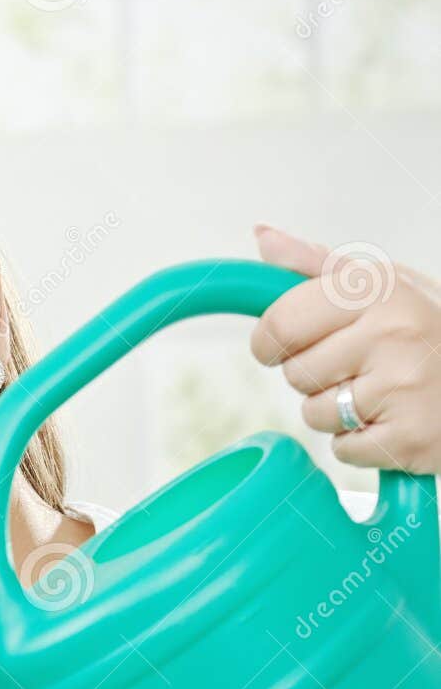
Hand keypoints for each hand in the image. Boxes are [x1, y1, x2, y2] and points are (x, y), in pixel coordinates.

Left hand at [250, 224, 440, 474]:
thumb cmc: (432, 331)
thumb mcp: (385, 284)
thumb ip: (318, 267)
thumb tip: (263, 238)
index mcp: (378, 288)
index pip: (282, 321)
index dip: (268, 341)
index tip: (277, 346)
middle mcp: (391, 332)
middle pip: (295, 373)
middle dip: (312, 376)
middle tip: (353, 367)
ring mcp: (401, 386)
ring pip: (315, 414)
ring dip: (335, 413)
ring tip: (379, 393)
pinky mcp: (408, 437)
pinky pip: (343, 449)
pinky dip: (360, 443)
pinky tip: (392, 421)